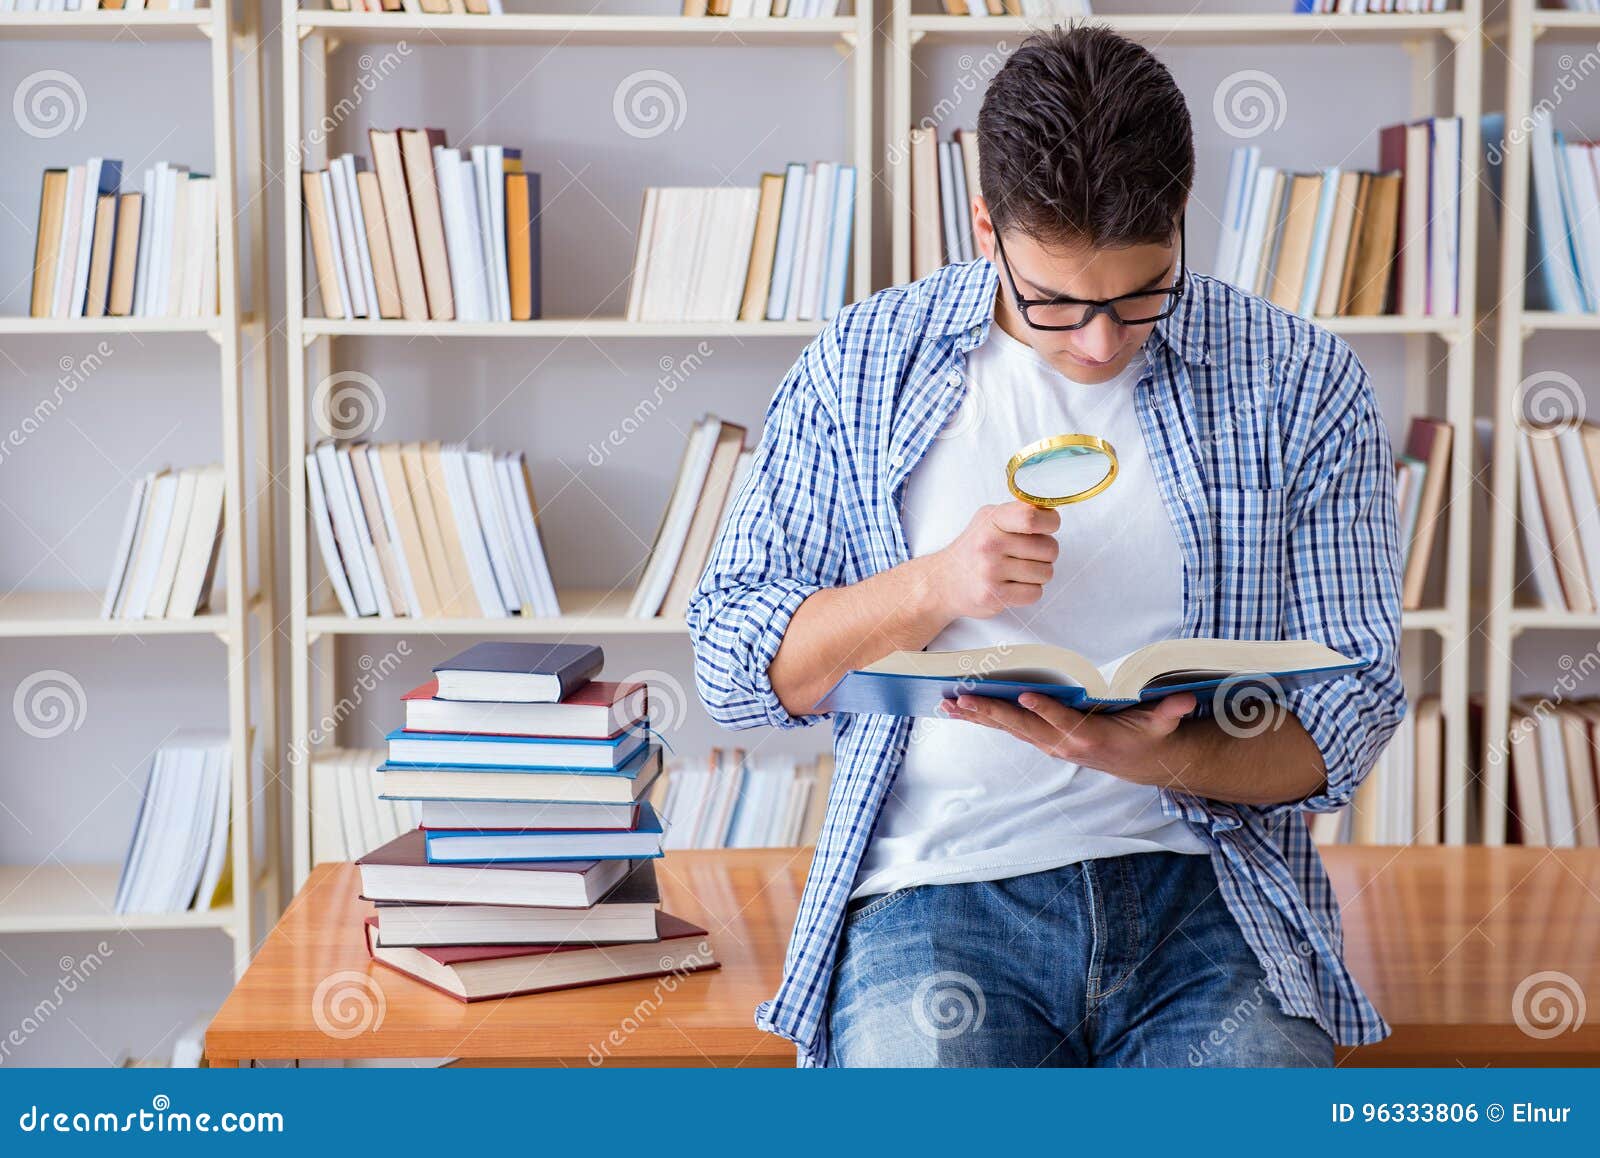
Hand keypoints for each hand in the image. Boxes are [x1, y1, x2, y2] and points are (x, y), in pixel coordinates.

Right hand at [920, 501, 1060, 619]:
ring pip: (1046, 573)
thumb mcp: (990, 520)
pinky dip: (1029, 592)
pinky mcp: (993, 595)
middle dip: (1046, 553)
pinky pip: (1035, 593)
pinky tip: (1013, 586)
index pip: (1032, 517)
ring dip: (1038, 574)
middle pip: (1048, 548)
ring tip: (1018, 571)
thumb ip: (1018, 513)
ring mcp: (990, 571)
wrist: (943, 581)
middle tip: (1027, 555)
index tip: (1047, 528)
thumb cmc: (974, 549)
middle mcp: (989, 543)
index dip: (1050, 523)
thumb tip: (1050, 513)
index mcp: (992, 519)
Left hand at [939, 690, 1196, 783]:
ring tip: (949, 704)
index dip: (1045, 708)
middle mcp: (1062, 742)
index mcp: (1089, 735)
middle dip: (991, 711)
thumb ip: (1169, 711)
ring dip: (978, 716)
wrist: (1139, 762)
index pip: (1063, 719)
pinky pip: (1008, 728)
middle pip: (1023, 725)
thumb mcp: (1162, 724)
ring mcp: (1049, 743)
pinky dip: (983, 719)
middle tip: (963, 698)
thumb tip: (1184, 700)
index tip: (1025, 694)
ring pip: (1008, 727)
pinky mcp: (1041, 740)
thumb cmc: (1147, 735)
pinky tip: (959, 710)